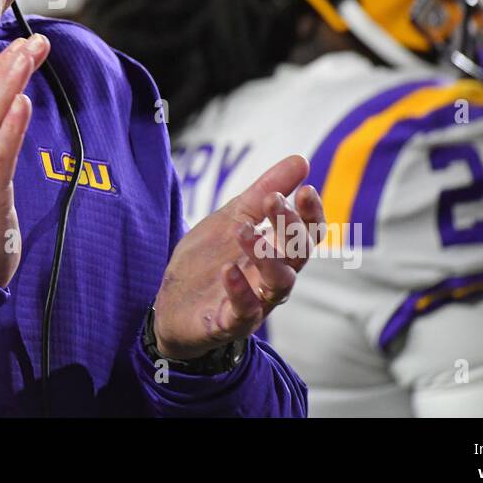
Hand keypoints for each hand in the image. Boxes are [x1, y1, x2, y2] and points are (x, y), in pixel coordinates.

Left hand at [153, 155, 324, 359]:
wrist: (171, 302)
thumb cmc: (209, 259)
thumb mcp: (232, 218)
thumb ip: (264, 192)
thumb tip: (301, 160)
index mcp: (276, 250)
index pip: (307, 233)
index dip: (311, 214)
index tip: (306, 190)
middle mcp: (272, 277)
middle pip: (298, 254)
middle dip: (289, 226)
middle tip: (273, 201)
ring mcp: (255, 302)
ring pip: (279, 284)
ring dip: (266, 257)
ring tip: (243, 232)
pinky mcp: (229, 323)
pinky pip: (244, 312)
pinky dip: (239, 291)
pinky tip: (228, 270)